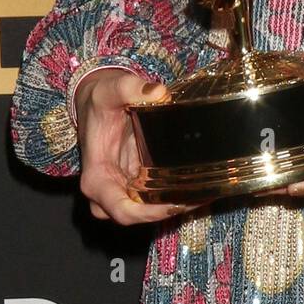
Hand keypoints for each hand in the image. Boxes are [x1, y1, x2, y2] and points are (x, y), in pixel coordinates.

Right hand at [76, 70, 195, 225]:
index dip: (150, 214)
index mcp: (97, 177)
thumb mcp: (110, 89)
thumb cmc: (99, 98)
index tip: (176, 204)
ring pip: (148, 209)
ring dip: (176, 203)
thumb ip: (130, 88)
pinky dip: (174, 193)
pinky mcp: (135, 181)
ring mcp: (121, 188)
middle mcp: (107, 190)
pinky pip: (153, 196)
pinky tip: (200, 184)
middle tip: (203, 195)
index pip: (122, 210)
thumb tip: (158, 92)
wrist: (95, 100)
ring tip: (208, 191)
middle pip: (139, 215)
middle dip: (171, 209)